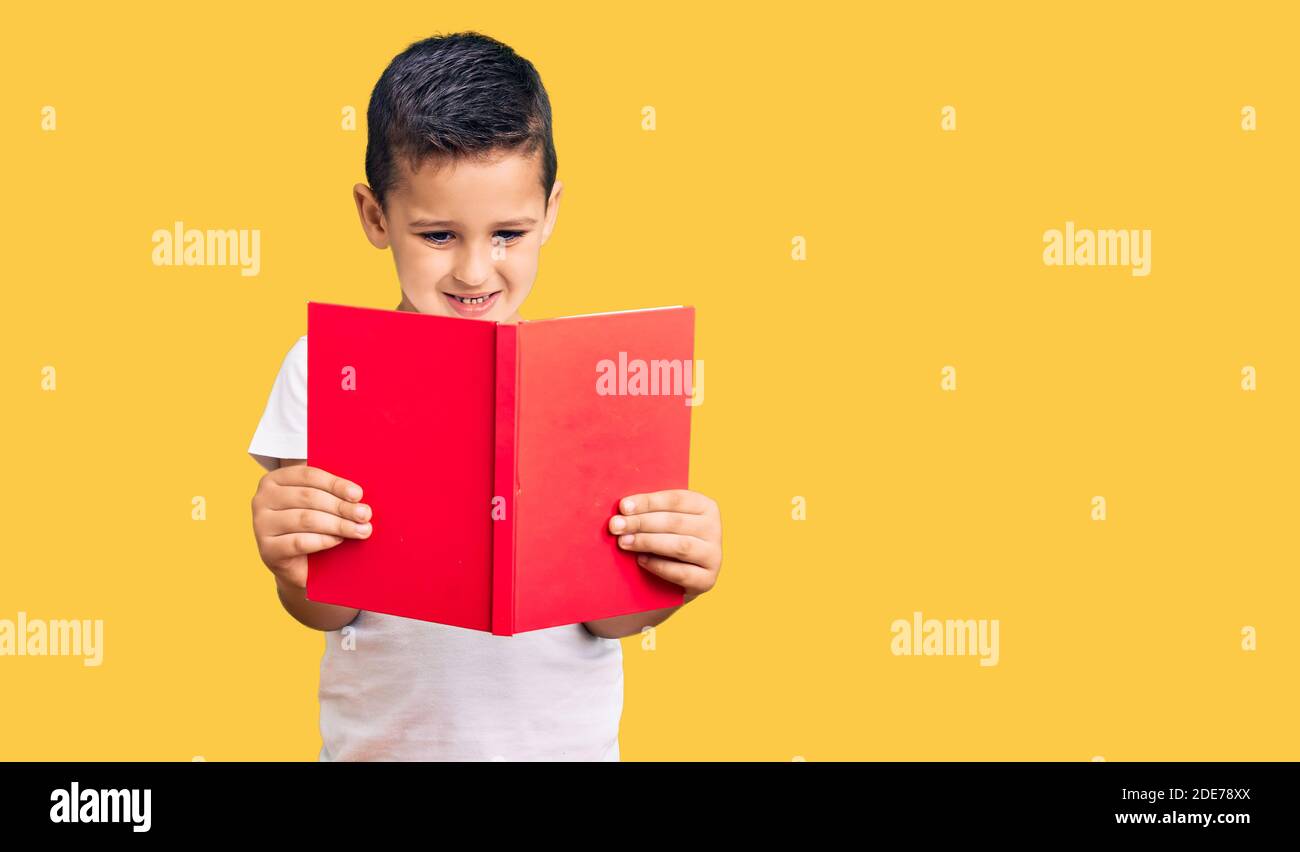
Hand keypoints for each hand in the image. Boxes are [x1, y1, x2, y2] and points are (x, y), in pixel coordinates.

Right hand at [250, 462, 372, 589]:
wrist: (300, 565)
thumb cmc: (314, 526)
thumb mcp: (321, 504)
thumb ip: (333, 494)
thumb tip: (358, 496)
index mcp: (275, 480)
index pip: (308, 475)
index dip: (336, 484)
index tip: (358, 495)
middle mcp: (262, 499)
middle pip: (308, 497)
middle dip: (341, 507)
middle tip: (365, 515)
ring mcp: (261, 525)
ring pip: (306, 519)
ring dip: (338, 524)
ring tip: (359, 530)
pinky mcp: (267, 550)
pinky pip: (299, 542)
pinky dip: (323, 540)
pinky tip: (338, 540)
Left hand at [608, 489, 721, 603]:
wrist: (676, 579)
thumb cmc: (664, 540)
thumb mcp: (661, 521)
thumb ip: (649, 512)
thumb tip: (623, 508)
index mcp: (705, 506)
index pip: (675, 500)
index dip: (648, 502)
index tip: (623, 506)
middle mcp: (714, 529)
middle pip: (675, 522)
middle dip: (641, 523)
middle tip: (616, 526)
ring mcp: (714, 556)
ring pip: (680, 546)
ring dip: (648, 542)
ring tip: (624, 542)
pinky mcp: (707, 579)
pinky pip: (681, 572)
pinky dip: (658, 565)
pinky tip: (640, 560)